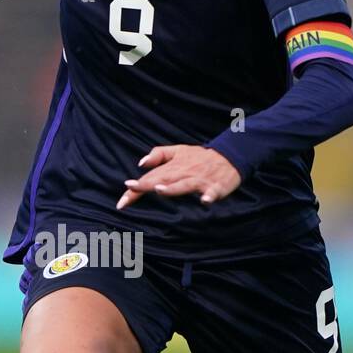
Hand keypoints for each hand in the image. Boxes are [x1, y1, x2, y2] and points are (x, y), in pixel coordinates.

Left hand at [116, 144, 242, 209]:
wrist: (230, 156)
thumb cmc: (200, 157)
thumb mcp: (179, 150)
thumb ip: (158, 154)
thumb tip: (140, 163)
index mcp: (173, 167)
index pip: (151, 178)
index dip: (136, 187)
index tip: (122, 199)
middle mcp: (184, 173)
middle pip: (163, 180)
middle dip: (146, 185)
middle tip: (131, 189)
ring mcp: (200, 180)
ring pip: (184, 185)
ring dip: (173, 188)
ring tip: (160, 190)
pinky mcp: (215, 187)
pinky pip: (212, 193)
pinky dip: (209, 197)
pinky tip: (205, 201)